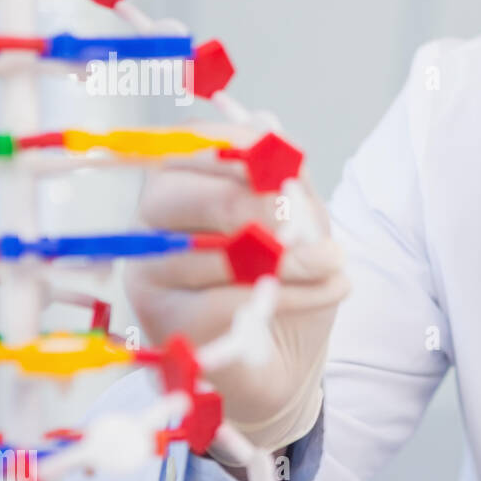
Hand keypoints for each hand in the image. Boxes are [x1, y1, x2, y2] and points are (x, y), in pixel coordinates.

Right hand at [125, 122, 349, 460]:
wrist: (285, 356)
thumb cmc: (286, 276)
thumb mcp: (300, 217)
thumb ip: (285, 174)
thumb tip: (265, 123)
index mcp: (178, 180)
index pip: (201, 146)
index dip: (255, 159)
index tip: (298, 185)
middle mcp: (149, 222)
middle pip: (200, 198)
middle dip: (270, 213)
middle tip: (320, 235)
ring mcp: (147, 272)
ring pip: (218, 253)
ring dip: (293, 260)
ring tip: (334, 266)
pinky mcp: (161, 321)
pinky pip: (225, 301)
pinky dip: (290, 295)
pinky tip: (326, 292)